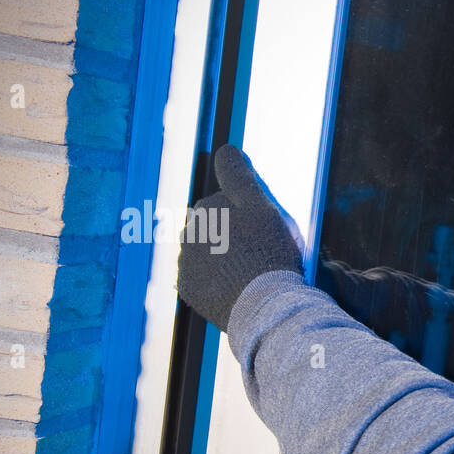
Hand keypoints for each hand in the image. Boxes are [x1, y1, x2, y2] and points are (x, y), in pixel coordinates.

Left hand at [176, 144, 304, 331]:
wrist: (263, 305)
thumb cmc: (268, 254)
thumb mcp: (260, 205)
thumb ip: (239, 175)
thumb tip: (225, 147)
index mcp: (205, 209)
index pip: (225, 203)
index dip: (246, 215)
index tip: (262, 232)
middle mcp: (188, 232)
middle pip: (213, 228)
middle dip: (230, 236)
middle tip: (259, 255)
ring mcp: (185, 263)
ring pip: (205, 254)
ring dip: (222, 259)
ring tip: (249, 275)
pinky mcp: (188, 290)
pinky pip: (201, 281)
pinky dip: (215, 282)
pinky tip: (236, 288)